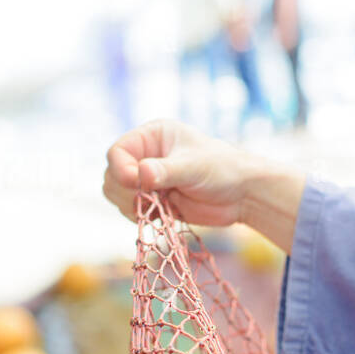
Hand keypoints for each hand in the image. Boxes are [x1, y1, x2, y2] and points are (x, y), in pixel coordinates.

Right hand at [102, 118, 305, 250]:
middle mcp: (145, 155)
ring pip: (117, 195)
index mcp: (151, 136)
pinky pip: (131, 211)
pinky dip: (141, 216)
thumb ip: (166, 171)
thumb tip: (141, 173)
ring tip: (161, 206)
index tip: (135, 184)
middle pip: (111, 175)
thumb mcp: (194, 167)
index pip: (117, 152)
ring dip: (132, 205)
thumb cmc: (223, 169)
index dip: (120, 170)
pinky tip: (164, 215)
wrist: (243, 195)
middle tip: (151, 199)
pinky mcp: (154, 201)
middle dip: (125, 191)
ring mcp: (147, 180)